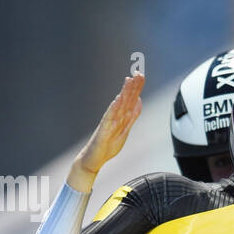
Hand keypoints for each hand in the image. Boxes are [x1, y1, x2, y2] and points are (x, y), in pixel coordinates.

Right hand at [67, 74, 144, 191]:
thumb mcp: (125, 130)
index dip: (136, 89)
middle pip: (125, 100)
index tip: (141, 76)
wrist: (93, 159)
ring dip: (124, 93)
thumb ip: (132, 116)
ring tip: (129, 81)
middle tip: (138, 73)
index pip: (130, 100)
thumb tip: (139, 102)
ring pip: (118, 105)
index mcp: (121, 118)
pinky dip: (114, 108)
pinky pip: (109, 118)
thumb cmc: (107, 146)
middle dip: (132, 87)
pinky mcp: (103, 131)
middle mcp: (114, 117)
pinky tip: (118, 99)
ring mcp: (108, 123)